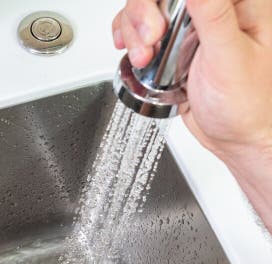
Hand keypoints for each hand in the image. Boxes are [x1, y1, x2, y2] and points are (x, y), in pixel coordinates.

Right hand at [112, 0, 271, 160]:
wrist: (235, 138)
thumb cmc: (246, 105)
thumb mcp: (230, 58)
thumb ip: (213, 15)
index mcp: (239, 4)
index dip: (165, 0)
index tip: (159, 25)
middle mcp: (213, 10)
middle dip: (143, 14)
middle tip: (151, 42)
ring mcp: (190, 26)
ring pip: (146, 8)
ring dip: (133, 30)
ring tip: (144, 59)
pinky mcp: (172, 43)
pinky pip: (140, 27)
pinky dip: (127, 35)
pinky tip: (130, 50)